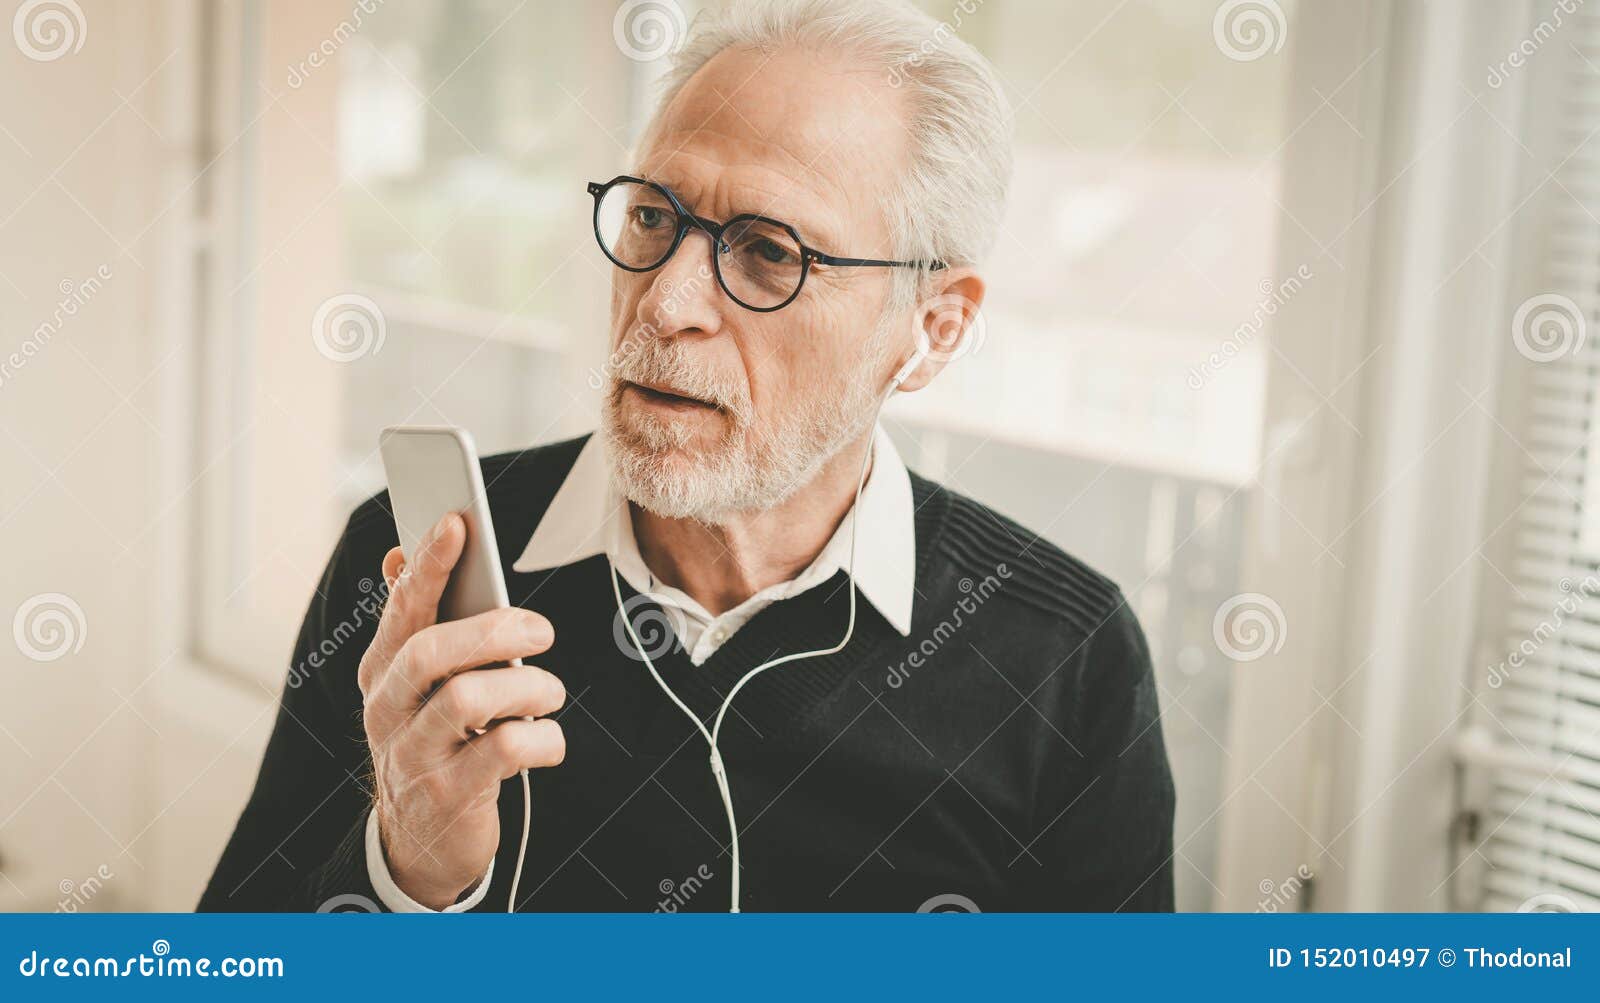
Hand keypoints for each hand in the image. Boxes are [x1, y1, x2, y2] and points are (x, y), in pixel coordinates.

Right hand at [357, 512, 565, 908]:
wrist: (420, 847)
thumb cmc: (434, 743)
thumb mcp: (418, 687)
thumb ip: (418, 625)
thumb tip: (399, 554)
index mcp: (382, 674)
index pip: (401, 610)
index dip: (427, 565)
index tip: (456, 522)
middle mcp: (389, 711)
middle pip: (431, 651)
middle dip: (493, 629)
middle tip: (541, 631)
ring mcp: (415, 756)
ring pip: (469, 699)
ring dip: (527, 687)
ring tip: (550, 693)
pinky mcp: (450, 796)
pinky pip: (505, 750)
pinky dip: (543, 739)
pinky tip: (548, 741)